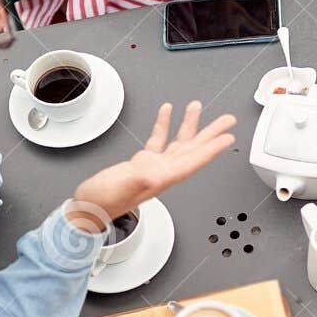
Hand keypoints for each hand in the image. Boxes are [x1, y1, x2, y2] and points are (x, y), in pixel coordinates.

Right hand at [68, 102, 234, 231]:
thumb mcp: (119, 189)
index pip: (193, 160)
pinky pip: (158, 140)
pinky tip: (166, 113)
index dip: (211, 149)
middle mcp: (162, 171)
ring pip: (178, 142)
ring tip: (196, 107)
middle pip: (193, 149)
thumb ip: (136, 180)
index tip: (227, 138)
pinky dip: (163, 125)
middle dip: (211, 134)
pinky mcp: (141, 162)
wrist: (88, 208)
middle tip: (227, 121)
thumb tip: (151, 173)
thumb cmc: (102, 202)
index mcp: (162, 177)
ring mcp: (153, 166)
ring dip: (189, 125)